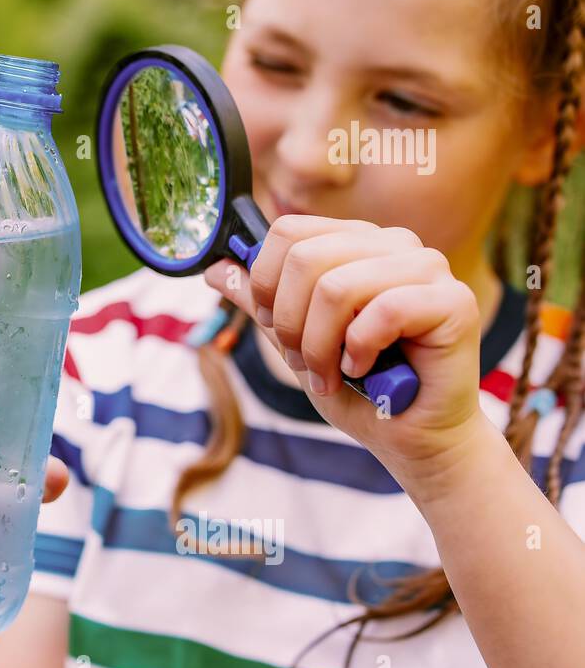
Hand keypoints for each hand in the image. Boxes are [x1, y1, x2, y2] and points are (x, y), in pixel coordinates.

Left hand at [204, 215, 491, 501]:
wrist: (411, 436)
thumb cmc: (359, 387)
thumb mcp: (294, 339)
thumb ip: (260, 301)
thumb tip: (213, 268)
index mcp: (357, 241)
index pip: (288, 231)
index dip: (266, 283)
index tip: (274, 326)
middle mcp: (395, 243)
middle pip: (305, 258)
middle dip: (289, 322)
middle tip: (305, 362)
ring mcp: (428, 267)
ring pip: (337, 287)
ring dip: (320, 346)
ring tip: (332, 374)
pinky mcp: (454, 301)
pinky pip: (382, 312)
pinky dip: (359, 352)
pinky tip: (365, 370)